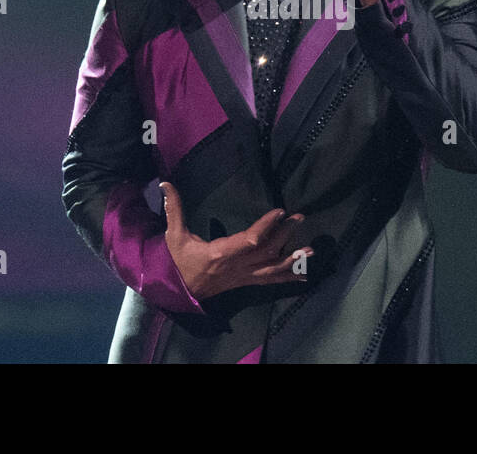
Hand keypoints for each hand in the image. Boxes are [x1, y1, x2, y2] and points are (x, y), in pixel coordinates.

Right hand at [161, 181, 311, 300]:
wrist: (179, 292)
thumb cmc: (178, 262)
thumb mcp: (174, 235)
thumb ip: (173, 208)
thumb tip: (166, 183)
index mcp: (221, 253)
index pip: (250, 240)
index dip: (266, 226)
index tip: (280, 211)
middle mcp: (236, 266)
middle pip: (266, 251)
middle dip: (285, 234)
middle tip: (300, 217)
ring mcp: (243, 276)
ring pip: (271, 269)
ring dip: (292, 260)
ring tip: (311, 252)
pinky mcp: (246, 281)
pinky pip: (269, 281)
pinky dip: (286, 278)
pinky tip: (303, 277)